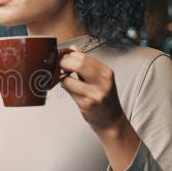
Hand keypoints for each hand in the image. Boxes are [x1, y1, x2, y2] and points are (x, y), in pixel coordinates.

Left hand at [59, 46, 139, 170]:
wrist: (111, 121)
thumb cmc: (104, 99)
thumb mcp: (100, 79)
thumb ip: (86, 64)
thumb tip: (73, 49)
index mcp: (106, 72)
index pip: (84, 56)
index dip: (70, 55)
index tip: (64, 57)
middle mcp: (103, 82)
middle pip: (78, 63)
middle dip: (64, 63)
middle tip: (60, 66)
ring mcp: (94, 93)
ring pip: (69, 78)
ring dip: (62, 77)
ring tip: (64, 78)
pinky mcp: (86, 104)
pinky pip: (68, 90)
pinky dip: (65, 86)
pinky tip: (68, 87)